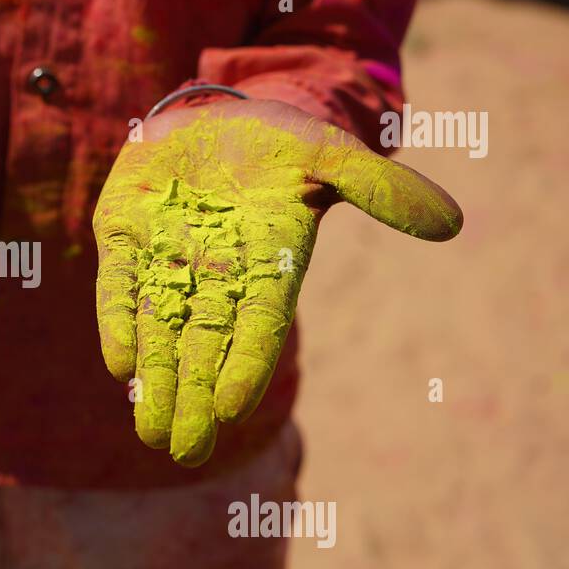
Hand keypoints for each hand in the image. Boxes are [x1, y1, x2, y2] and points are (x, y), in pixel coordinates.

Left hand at [93, 99, 461, 465]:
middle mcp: (215, 271)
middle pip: (204, 343)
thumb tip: (451, 223)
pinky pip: (117, 285)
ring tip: (149, 429)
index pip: (260, 323)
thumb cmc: (281, 144)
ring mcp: (165, 255)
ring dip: (155, 378)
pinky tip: (121, 365)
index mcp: (268, 261)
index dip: (248, 364)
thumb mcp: (331, 154)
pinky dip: (117, 322)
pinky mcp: (122, 234)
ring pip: (158, 326)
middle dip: (193, 397)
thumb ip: (379, 187)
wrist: (213, 118)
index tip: (231, 409)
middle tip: (183, 450)